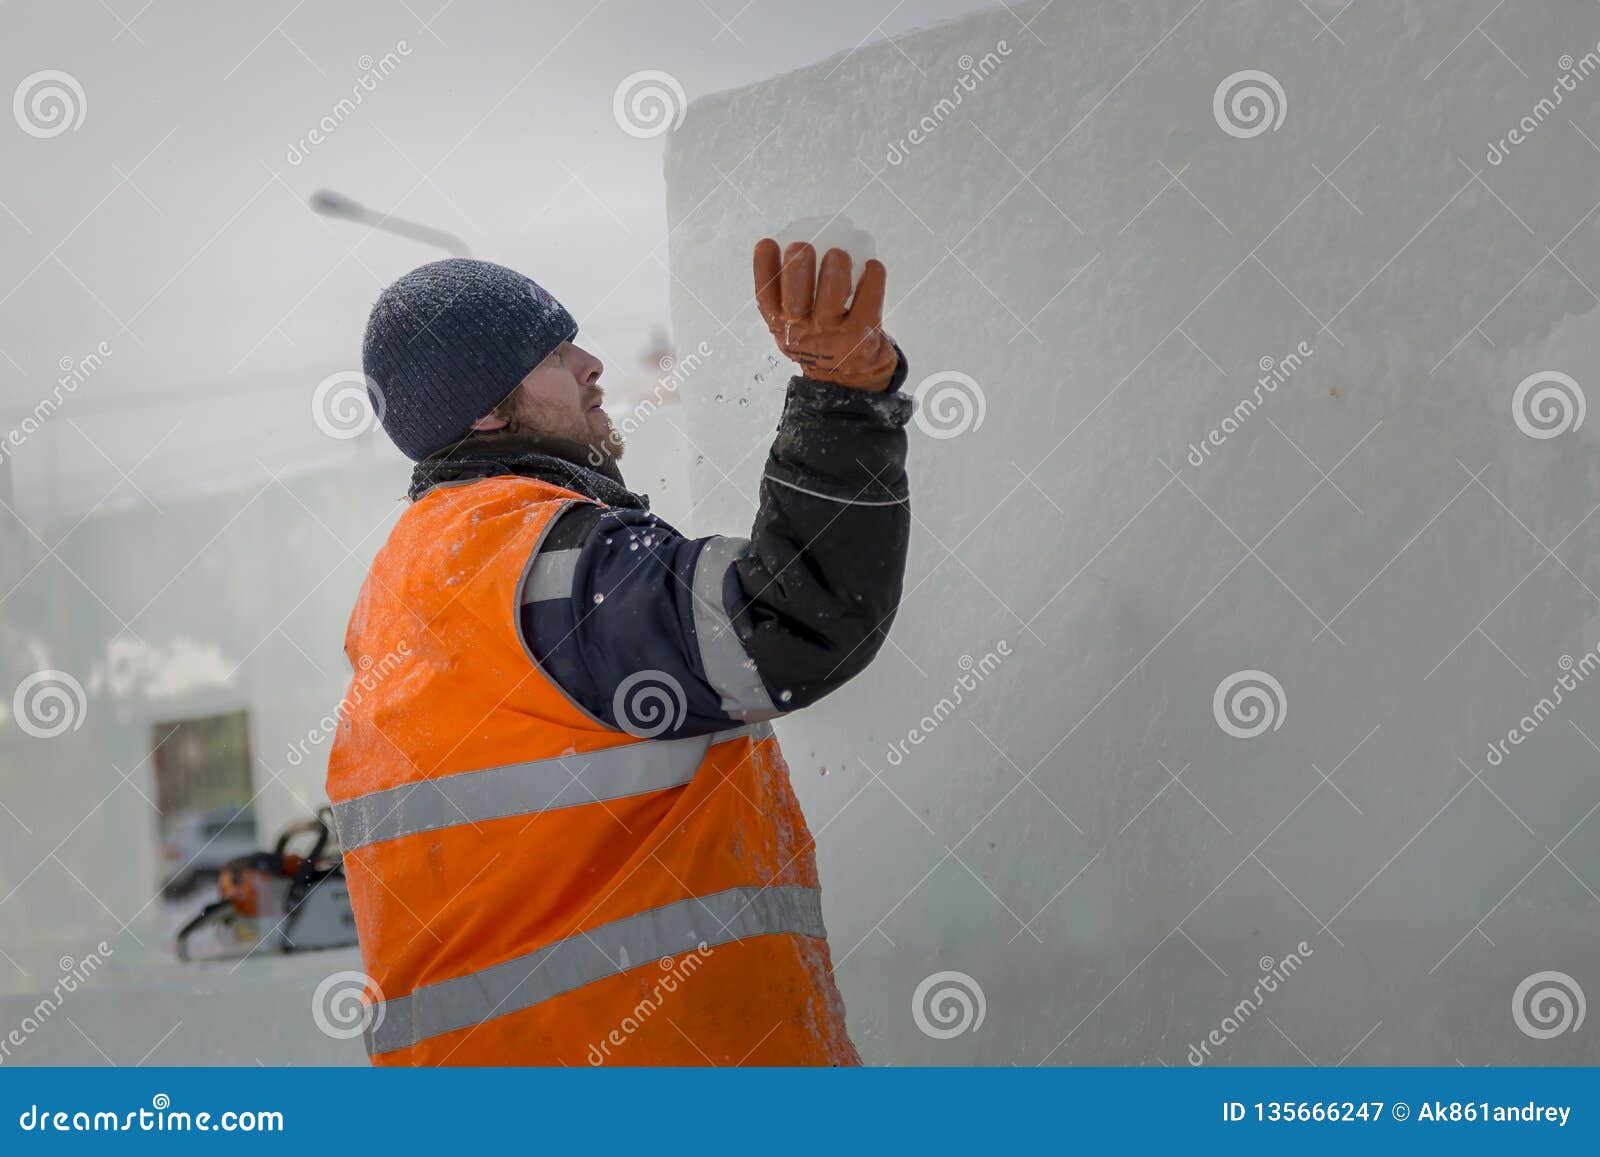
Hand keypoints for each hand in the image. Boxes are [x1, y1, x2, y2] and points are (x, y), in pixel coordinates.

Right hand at [753, 239, 897, 390]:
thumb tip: (790, 250)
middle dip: (798, 266)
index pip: (766, 297)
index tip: (767, 243)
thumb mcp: (793, 329)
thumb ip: (787, 301)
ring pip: (833, 295)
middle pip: (796, 296)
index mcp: (783, 326)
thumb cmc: (819, 341)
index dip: (764, 269)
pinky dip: (873, 278)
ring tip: (839, 253)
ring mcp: (834, 334)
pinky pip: (869, 300)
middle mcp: (804, 331)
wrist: (851, 378)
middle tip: (802, 246)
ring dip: (836, 267)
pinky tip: (873, 266)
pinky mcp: (863, 334)